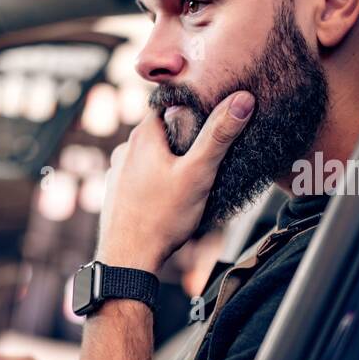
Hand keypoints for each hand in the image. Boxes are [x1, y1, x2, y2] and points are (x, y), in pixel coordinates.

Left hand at [98, 91, 253, 271]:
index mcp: (143, 136)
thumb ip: (219, 136)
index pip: (169, 103)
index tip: (212, 112)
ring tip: (192, 175)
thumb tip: (241, 100)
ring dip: (170, 159)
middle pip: (161, 129)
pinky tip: (171, 194)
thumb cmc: (161, 218)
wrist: (127, 259)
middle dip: (184, 135)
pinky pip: (141, 175)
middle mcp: (125, 149)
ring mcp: (118, 171)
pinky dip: (157, 178)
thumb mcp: (199, 173)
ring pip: (151, 154)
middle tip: (209, 148)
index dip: (192, 105)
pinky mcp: (116, 192)